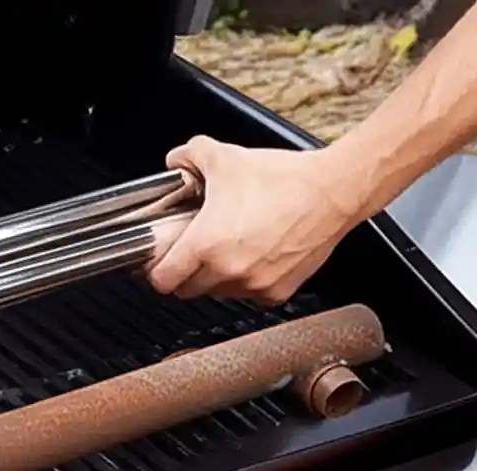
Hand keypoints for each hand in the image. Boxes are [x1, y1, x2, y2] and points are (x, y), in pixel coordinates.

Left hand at [146, 135, 362, 303]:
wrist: (334, 190)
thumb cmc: (284, 179)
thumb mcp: (225, 157)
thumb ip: (190, 155)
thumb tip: (176, 159)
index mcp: (207, 244)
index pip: (163, 280)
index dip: (155, 271)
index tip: (159, 263)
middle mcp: (229, 271)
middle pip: (187, 290)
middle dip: (184, 273)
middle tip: (191, 253)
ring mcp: (254, 285)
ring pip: (217, 294)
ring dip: (214, 278)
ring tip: (224, 250)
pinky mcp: (278, 292)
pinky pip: (248, 296)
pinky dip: (245, 283)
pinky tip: (250, 258)